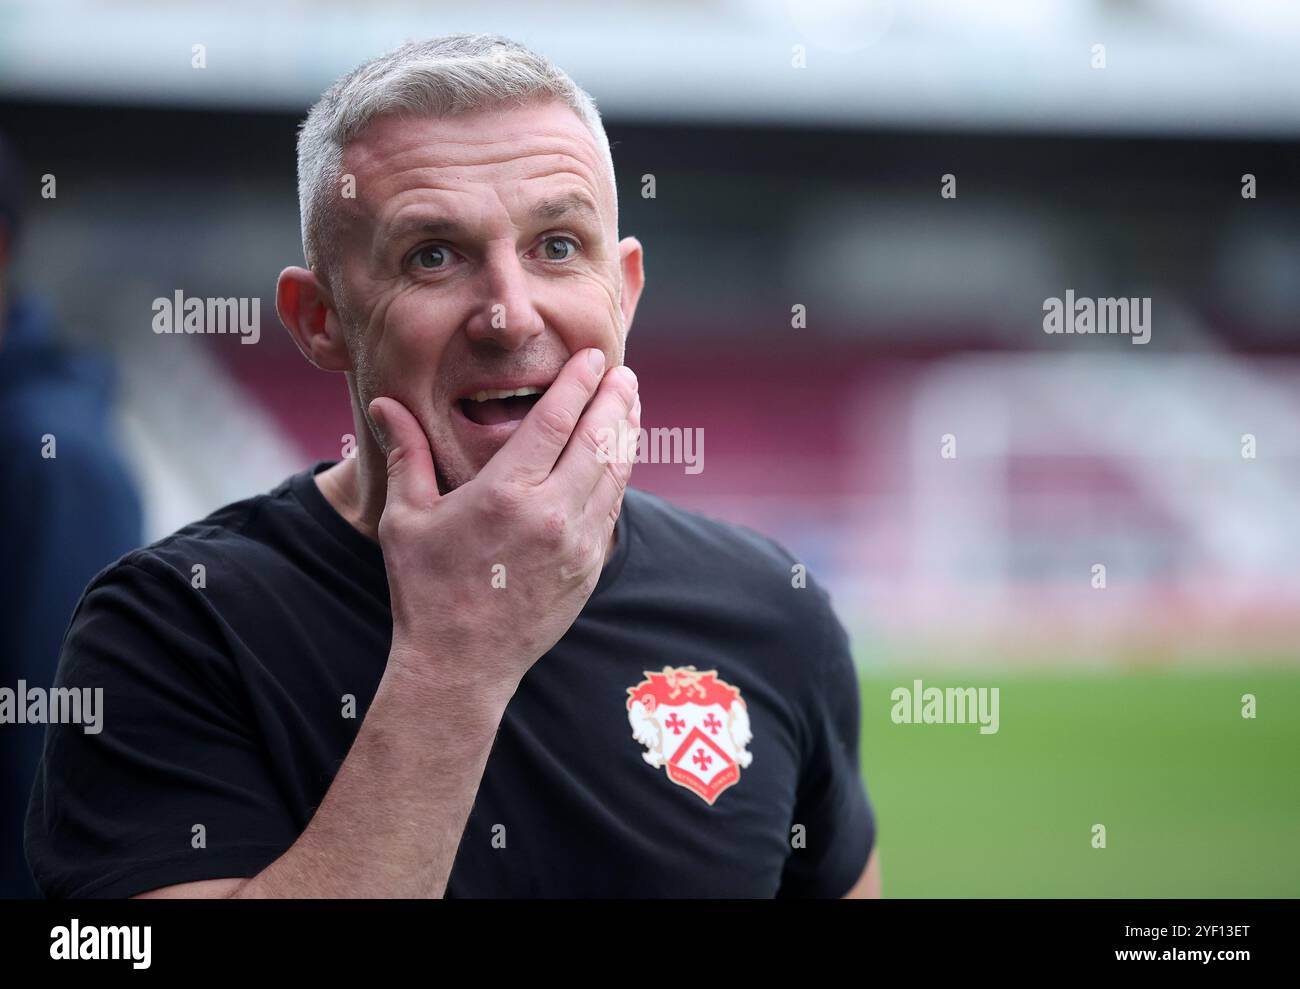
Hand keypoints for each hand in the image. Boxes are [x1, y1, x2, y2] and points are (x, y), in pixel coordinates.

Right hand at [368, 348, 639, 702]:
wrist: (460, 666)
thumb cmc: (425, 590)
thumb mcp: (406, 519)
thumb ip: (405, 454)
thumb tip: (385, 403)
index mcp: (505, 495)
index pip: (556, 421)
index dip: (578, 383)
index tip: (592, 358)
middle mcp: (550, 515)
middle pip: (598, 440)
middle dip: (615, 400)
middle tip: (623, 373)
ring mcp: (577, 545)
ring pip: (615, 474)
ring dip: (626, 434)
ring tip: (629, 405)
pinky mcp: (589, 569)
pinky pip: (612, 509)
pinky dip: (619, 475)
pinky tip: (618, 457)